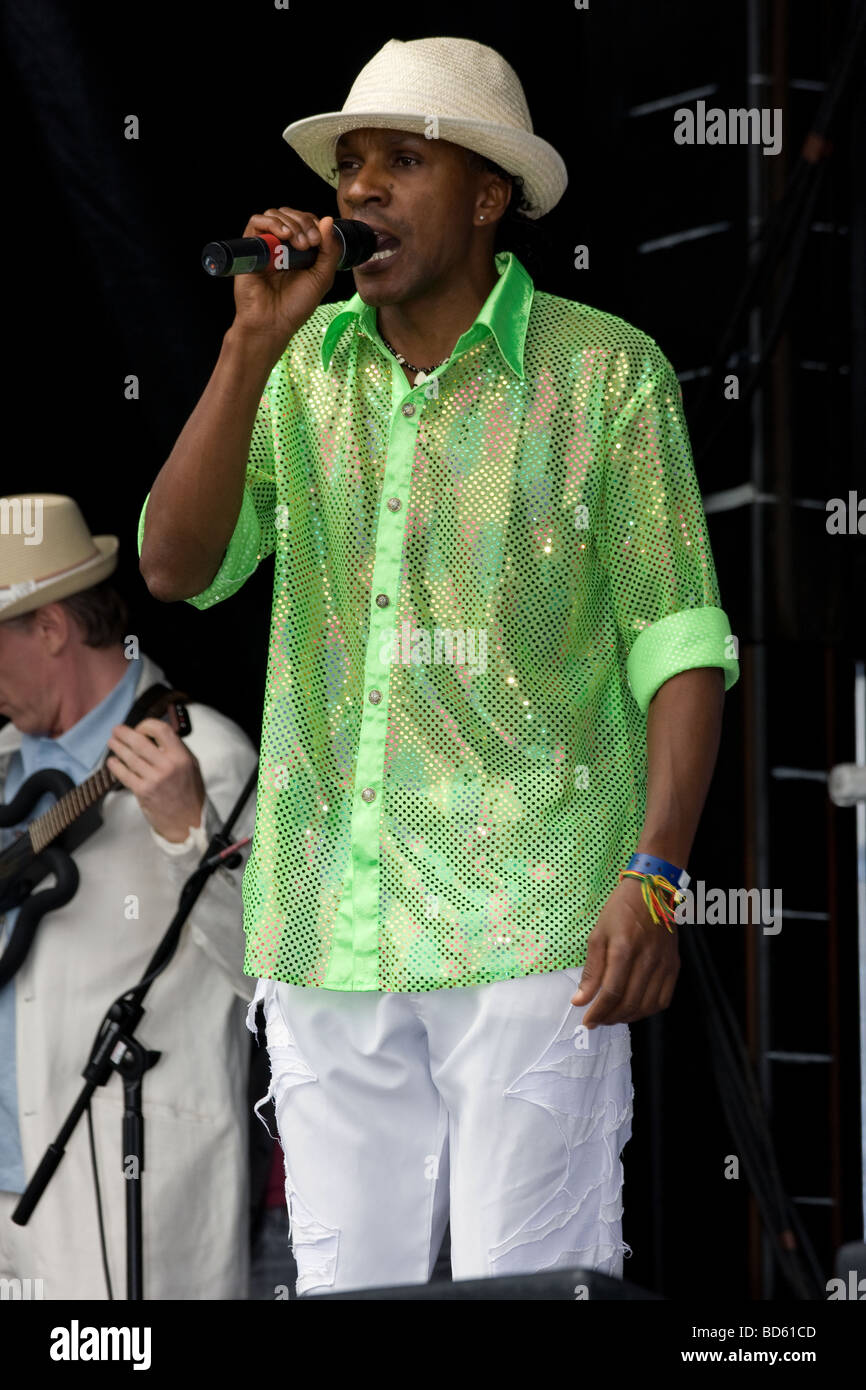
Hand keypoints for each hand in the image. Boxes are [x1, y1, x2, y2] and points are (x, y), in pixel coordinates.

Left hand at [106, 717, 204, 842]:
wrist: (188, 820)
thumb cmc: (189, 793)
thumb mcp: (191, 765)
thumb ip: (176, 749)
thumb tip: (154, 735)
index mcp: (181, 756)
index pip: (161, 730)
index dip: (146, 725)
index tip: (140, 729)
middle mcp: (168, 766)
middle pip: (140, 742)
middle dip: (124, 734)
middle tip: (117, 730)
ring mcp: (154, 779)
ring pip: (129, 757)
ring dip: (117, 747)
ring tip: (112, 742)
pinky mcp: (143, 792)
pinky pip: (124, 775)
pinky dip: (115, 766)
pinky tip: (112, 762)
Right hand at [230, 208, 343, 351]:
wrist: (272, 323)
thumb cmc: (295, 306)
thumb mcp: (322, 278)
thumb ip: (329, 251)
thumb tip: (327, 220)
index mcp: (300, 251)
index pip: (307, 222)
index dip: (314, 224)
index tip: (319, 241)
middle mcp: (282, 246)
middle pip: (291, 215)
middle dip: (304, 223)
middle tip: (310, 242)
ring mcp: (267, 245)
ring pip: (275, 215)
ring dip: (290, 223)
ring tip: (298, 243)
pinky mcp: (251, 248)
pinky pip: (256, 222)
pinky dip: (271, 223)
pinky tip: (283, 235)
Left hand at [571, 874, 680, 1027]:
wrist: (652, 891)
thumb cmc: (620, 910)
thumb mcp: (598, 935)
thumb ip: (591, 971)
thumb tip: (580, 1000)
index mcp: (624, 949)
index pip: (611, 992)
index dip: (598, 1012)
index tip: (587, 1021)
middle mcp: (647, 960)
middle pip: (630, 1002)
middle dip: (610, 1018)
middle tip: (598, 1021)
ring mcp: (664, 964)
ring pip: (647, 1005)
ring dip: (628, 1017)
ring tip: (613, 1016)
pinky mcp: (674, 966)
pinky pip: (663, 999)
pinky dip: (648, 1010)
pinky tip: (635, 1008)